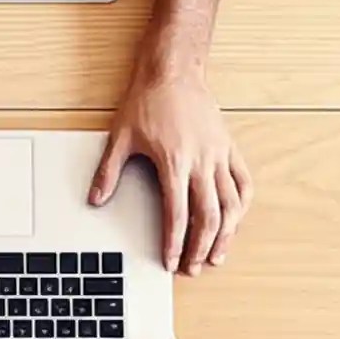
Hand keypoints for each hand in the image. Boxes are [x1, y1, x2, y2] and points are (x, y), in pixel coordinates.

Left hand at [90, 51, 252, 274]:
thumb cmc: (148, 100)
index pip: (178, 214)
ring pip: (232, 204)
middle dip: (201, 246)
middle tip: (193, 267)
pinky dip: (242, 205)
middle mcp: (201, 162)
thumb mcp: (121, 137)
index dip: (175, 243)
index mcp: (174, 162)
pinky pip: (243, 182)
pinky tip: (236, 219)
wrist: (173, 71)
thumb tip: (96, 199)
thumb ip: (109, 172)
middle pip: (209, 216)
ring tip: (217, 254)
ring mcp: (219, 155)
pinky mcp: (229, 147)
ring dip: (226, 233)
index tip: (172, 261)